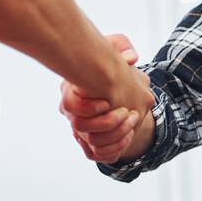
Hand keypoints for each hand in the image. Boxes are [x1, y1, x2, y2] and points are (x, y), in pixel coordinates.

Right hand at [60, 34, 154, 163]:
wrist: (119, 87)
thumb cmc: (112, 64)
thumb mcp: (116, 47)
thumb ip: (121, 46)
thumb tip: (130, 58)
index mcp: (71, 90)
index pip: (69, 105)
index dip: (89, 108)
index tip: (108, 101)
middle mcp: (72, 112)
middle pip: (79, 128)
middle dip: (109, 123)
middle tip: (129, 113)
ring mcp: (80, 129)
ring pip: (92, 143)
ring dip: (116, 135)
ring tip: (132, 122)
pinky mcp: (90, 144)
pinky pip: (98, 154)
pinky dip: (115, 148)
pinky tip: (128, 135)